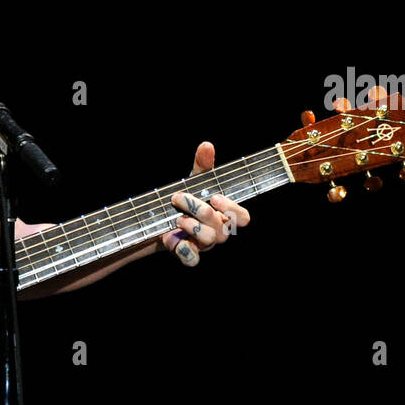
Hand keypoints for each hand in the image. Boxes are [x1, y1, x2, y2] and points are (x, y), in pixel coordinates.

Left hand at [162, 141, 251, 267]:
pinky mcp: (189, 254)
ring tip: (176, 217)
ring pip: (209, 240)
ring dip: (191, 226)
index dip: (233, 210)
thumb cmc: (187, 200)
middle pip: (222, 228)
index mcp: (224, 215)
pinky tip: (171, 239)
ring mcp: (204, 245)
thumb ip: (202, 165)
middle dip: (200, 210)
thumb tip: (206, 145)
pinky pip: (192, 259)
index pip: (242, 218)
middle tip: (178, 198)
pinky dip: (183, 250)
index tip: (215, 198)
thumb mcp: (194, 181)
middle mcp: (219, 231)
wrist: (162, 219)